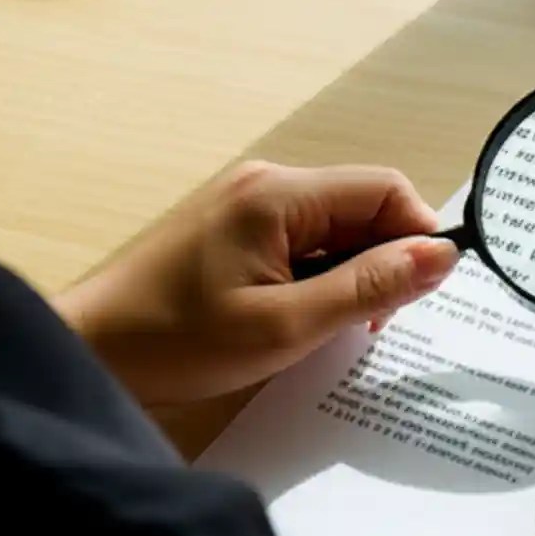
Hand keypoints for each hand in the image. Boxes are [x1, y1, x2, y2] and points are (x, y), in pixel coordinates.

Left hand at [54, 161, 457, 406]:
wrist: (93, 352)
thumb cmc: (179, 343)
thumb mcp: (287, 326)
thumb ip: (368, 287)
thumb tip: (441, 255)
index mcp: (280, 194)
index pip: (387, 189)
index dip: (417, 238)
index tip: (414, 299)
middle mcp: (269, 183)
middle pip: (366, 205)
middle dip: (386, 262)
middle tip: (369, 324)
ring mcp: (251, 203)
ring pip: (340, 226)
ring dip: (354, 274)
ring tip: (330, 326)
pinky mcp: (239, 228)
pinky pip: (309, 240)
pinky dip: (323, 276)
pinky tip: (304, 316)